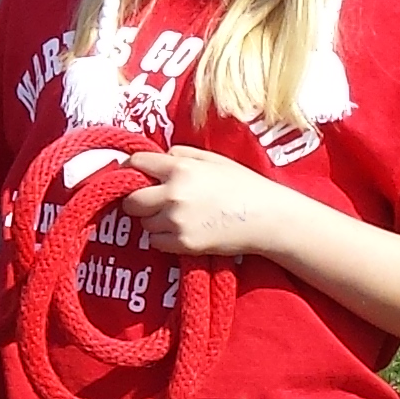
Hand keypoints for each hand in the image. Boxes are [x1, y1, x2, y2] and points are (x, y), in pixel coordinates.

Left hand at [118, 146, 308, 259]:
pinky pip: (156, 242)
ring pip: (144, 223)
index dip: (132, 169)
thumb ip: (182, 154)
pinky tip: (182, 231)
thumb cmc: (244, 186)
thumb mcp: (214, 160)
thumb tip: (157, 156)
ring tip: (176, 217)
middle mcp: (174, 194)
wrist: (268, 219)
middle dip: (136, 201)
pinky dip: (163, 238)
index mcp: (181, 168)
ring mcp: (177, 221)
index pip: (136, 163)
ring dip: (153, 220)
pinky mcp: (183, 244)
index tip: (133, 175)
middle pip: (131, 200)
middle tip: (149, 202)